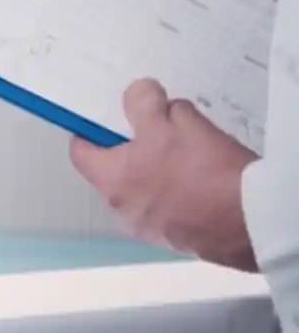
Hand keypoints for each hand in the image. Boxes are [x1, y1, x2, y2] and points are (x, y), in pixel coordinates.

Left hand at [70, 79, 259, 271]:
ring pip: (145, 187)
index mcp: (112, 180)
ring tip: (189, 152)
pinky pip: (169, 205)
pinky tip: (202, 177)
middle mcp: (123, 208)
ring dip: (158, 168)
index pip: (81, 151)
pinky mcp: (178, 237)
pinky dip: (178, 190)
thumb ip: (145, 104)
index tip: (106, 117)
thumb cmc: (206, 172)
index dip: (90, 130)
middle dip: (135, 146)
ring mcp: (150, 227)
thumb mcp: (173, 121)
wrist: (252, 224)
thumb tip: (139, 95)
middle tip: (161, 128)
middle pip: (116, 168)